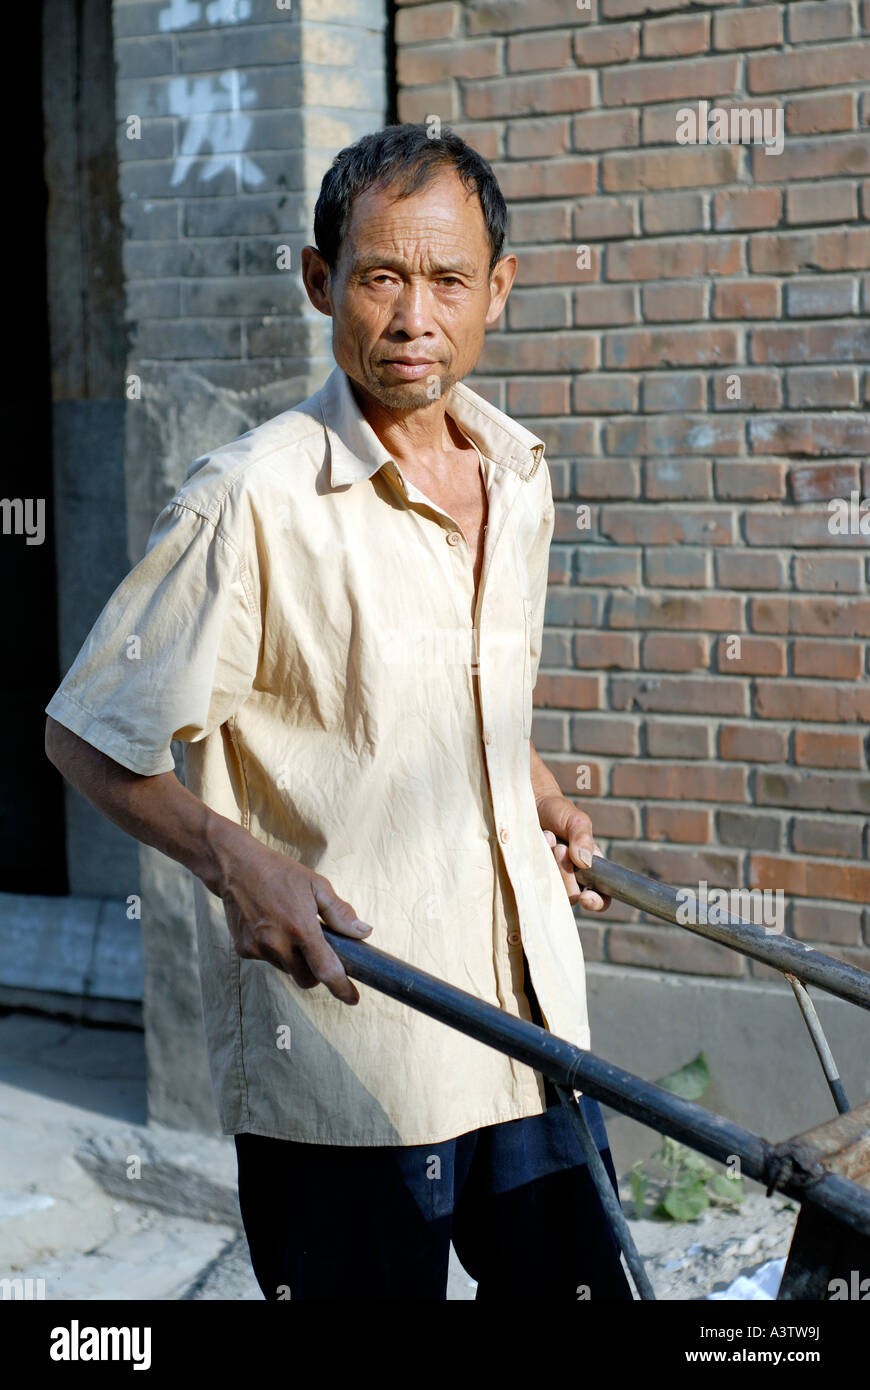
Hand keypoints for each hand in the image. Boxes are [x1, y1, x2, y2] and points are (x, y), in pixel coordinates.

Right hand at [219, 839, 372, 1003]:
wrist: (236, 867)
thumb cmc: (279, 873)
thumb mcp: (316, 885)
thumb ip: (340, 913)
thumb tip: (364, 933)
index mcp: (301, 928)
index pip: (325, 970)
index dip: (341, 988)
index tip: (353, 998)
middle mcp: (278, 944)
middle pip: (306, 979)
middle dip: (315, 972)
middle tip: (317, 950)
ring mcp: (258, 949)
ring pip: (286, 970)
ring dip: (293, 959)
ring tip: (289, 928)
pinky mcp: (243, 949)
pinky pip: (267, 960)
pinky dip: (274, 951)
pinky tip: (270, 927)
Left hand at [536, 795, 610, 911]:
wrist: (529, 803)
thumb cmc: (558, 812)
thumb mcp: (577, 820)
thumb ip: (584, 838)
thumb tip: (585, 863)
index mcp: (590, 870)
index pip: (600, 896)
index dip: (595, 902)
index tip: (585, 897)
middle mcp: (570, 879)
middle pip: (571, 895)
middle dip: (566, 874)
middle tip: (560, 848)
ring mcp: (548, 879)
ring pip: (550, 890)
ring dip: (550, 866)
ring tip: (548, 838)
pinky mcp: (528, 876)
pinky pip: (530, 882)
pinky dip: (534, 863)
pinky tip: (537, 842)